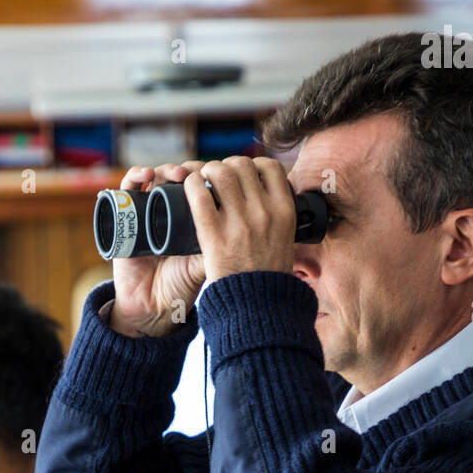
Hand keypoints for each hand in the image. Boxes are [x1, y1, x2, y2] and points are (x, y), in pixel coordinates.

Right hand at [109, 161, 208, 337]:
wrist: (152, 307)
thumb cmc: (180, 287)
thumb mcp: (206, 262)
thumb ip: (222, 244)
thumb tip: (243, 219)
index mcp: (187, 218)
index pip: (197, 187)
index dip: (205, 176)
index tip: (215, 174)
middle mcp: (166, 211)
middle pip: (176, 178)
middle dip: (188, 170)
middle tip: (196, 172)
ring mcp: (145, 212)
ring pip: (154, 178)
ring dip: (165, 169)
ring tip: (177, 174)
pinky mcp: (123, 218)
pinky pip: (125, 190)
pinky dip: (134, 177)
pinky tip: (146, 176)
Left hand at [183, 156, 296, 284]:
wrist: (258, 307)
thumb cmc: (267, 275)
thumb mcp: (285, 240)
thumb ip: (277, 215)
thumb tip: (267, 193)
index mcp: (284, 211)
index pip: (270, 167)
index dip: (253, 164)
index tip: (243, 175)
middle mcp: (264, 212)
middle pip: (242, 164)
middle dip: (226, 165)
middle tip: (216, 178)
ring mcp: (240, 223)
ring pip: (220, 172)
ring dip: (207, 170)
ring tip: (201, 180)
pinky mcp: (215, 235)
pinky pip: (198, 196)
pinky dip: (190, 185)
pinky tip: (188, 188)